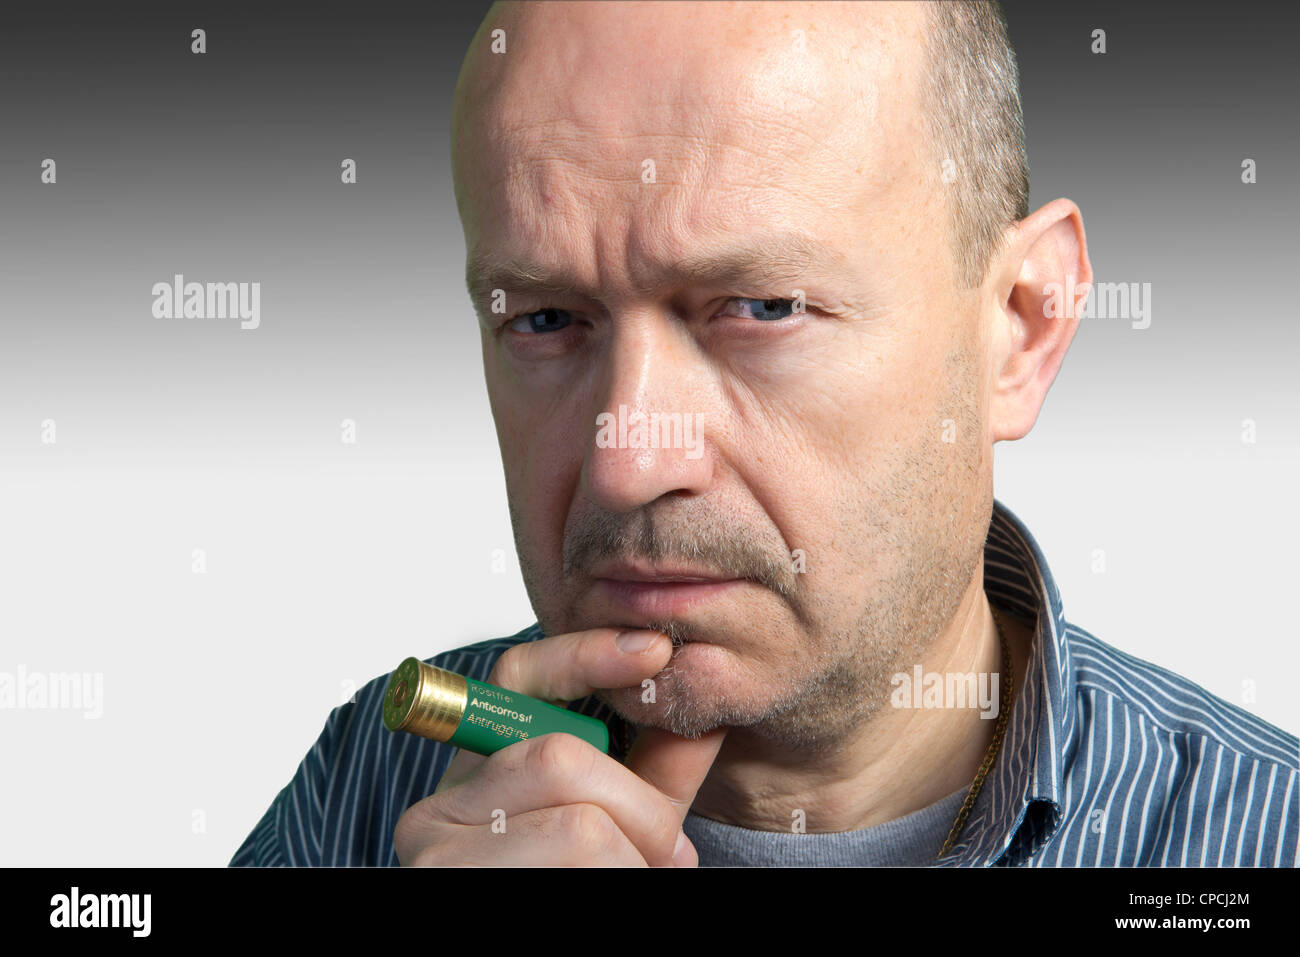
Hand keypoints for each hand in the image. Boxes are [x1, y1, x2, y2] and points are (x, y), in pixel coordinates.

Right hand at [393, 627, 727, 865]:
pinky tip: (600, 897)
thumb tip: (706, 710)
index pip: (520, 674)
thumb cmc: (577, 893)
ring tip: (631, 884)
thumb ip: (654, 775)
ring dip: (633, 865)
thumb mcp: (620, 830)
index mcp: (480, 769)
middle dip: (642, 812)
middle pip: (562, 757)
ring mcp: (436, 855)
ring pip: (580, 828)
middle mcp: (440, 803)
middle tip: (669, 858)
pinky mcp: (446, 886)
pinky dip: (617, 883)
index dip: (587, 653)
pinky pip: (579, 867)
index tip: (657, 651)